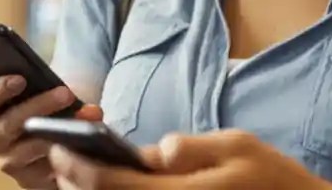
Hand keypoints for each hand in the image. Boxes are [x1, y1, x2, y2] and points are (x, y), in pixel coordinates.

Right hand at [0, 75, 103, 188]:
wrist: (59, 132)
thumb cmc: (48, 106)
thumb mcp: (52, 93)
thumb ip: (65, 96)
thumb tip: (91, 112)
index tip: (21, 79)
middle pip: (5, 127)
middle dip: (36, 108)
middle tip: (65, 94)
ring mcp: (8, 161)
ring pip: (19, 154)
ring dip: (48, 138)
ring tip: (72, 127)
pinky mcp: (27, 181)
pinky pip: (39, 176)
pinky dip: (58, 162)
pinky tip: (73, 152)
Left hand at [48, 130, 331, 189]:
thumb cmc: (273, 179)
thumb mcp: (237, 146)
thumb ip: (191, 148)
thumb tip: (153, 152)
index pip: (108, 184)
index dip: (75, 166)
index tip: (58, 147)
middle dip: (74, 183)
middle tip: (59, 158)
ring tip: (78, 176)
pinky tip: (115, 187)